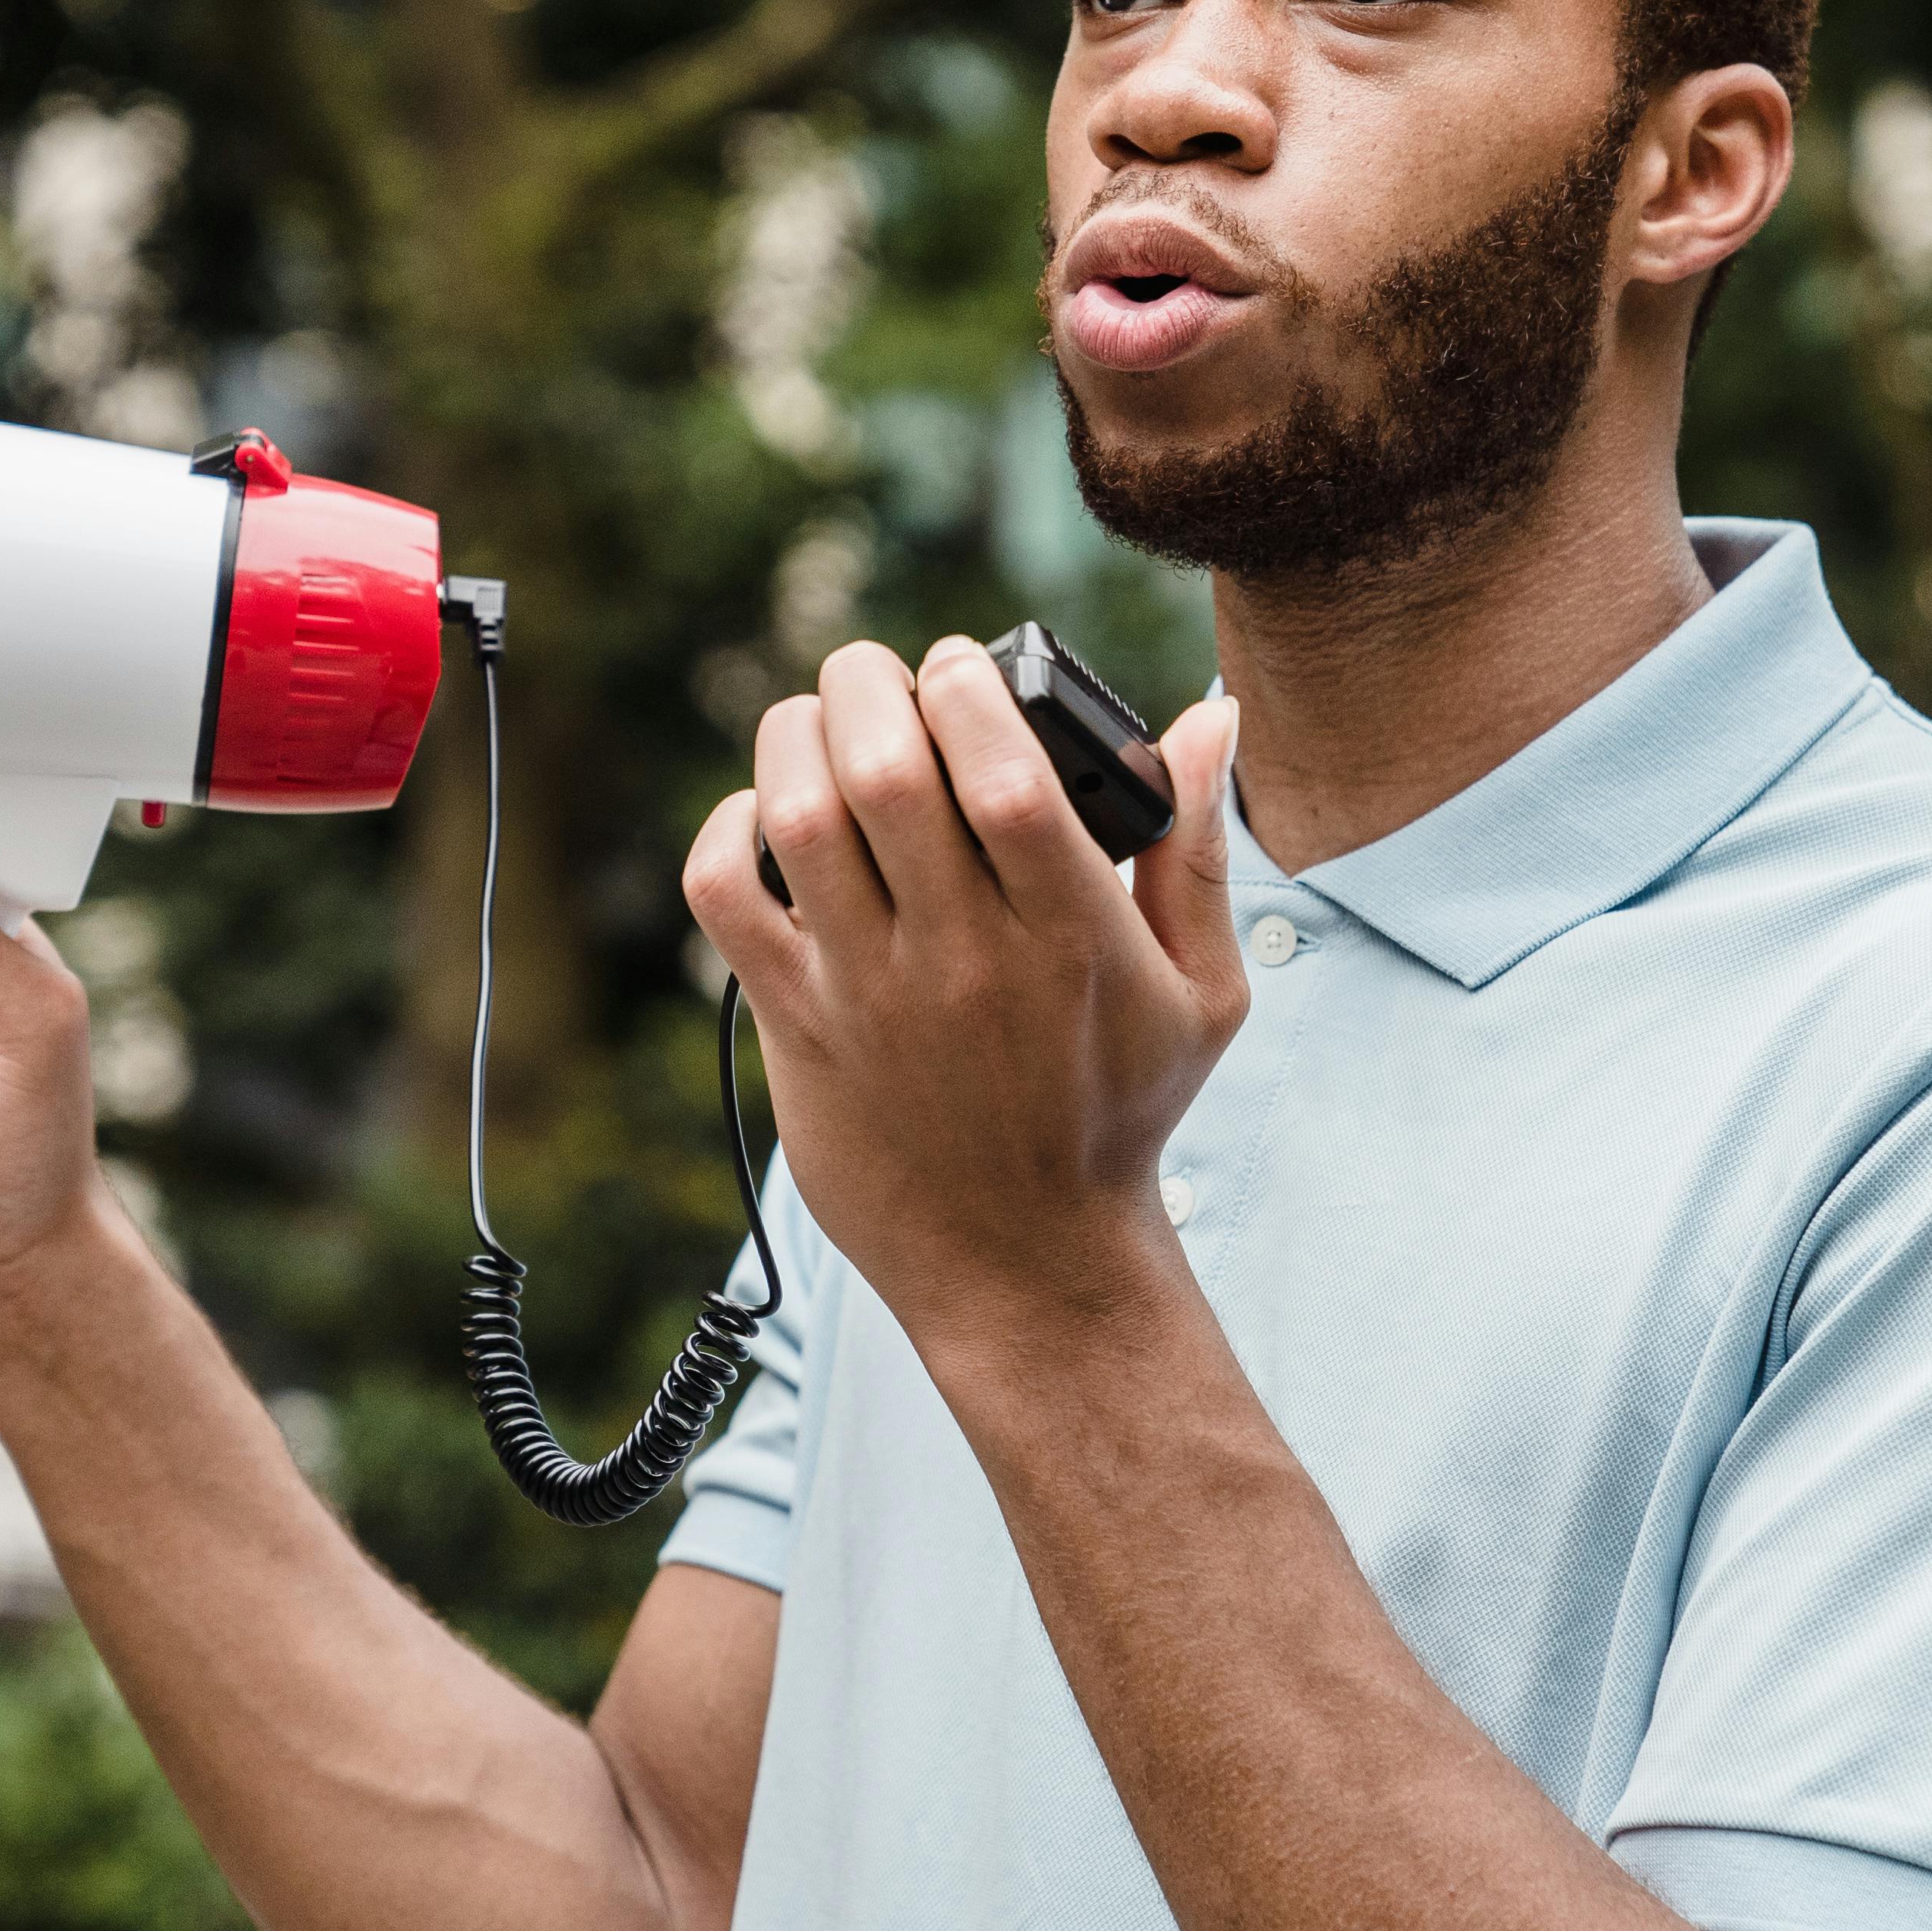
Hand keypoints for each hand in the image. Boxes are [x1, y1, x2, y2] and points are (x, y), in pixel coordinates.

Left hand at [678, 637, 1247, 1365]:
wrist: (1027, 1265)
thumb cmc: (1116, 1118)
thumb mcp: (1201, 994)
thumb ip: (1196, 851)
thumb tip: (1206, 719)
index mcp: (1068, 937)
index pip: (1003, 774)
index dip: (966, 687)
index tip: (957, 665)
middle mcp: (961, 960)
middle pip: (883, 770)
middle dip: (867, 683)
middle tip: (877, 675)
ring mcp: (867, 994)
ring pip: (799, 816)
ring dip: (796, 737)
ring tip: (822, 723)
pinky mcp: (797, 1027)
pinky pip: (725, 899)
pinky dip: (727, 832)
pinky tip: (765, 816)